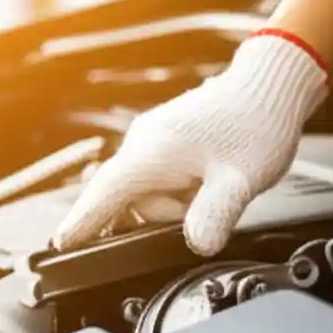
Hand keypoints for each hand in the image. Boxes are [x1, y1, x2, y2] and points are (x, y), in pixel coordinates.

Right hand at [52, 32, 328, 255]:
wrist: (272, 86)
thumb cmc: (257, 125)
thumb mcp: (241, 180)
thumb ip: (215, 214)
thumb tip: (198, 244)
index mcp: (151, 152)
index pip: (104, 196)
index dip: (82, 224)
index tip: (60, 245)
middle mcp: (143, 144)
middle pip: (129, 202)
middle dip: (163, 218)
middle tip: (207, 205)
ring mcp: (153, 140)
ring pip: (147, 193)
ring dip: (175, 204)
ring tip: (213, 188)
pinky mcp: (167, 142)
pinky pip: (159, 179)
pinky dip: (178, 191)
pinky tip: (206, 183)